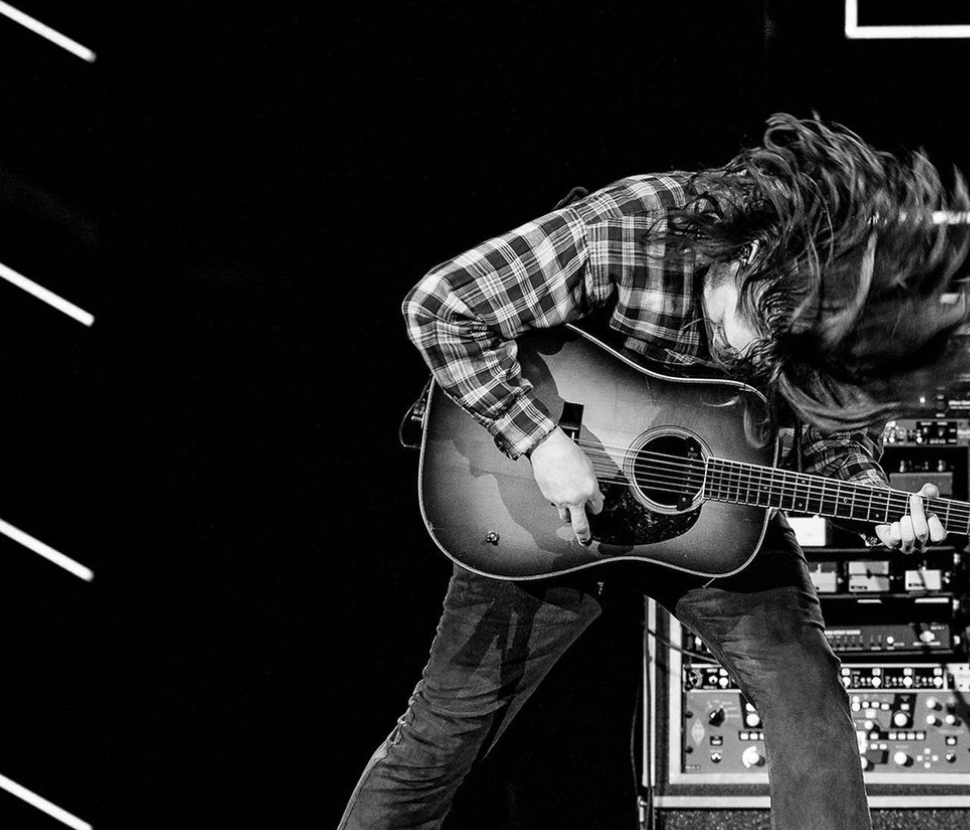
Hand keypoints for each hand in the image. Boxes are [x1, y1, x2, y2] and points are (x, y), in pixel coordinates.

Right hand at [529, 427, 602, 544]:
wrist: (548, 448)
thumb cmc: (569, 454)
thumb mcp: (588, 468)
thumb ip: (592, 486)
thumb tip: (595, 497)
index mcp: (589, 490)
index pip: (597, 509)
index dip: (596, 508)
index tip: (595, 508)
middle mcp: (576, 498)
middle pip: (581, 526)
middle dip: (584, 536)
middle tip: (586, 540)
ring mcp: (561, 500)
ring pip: (566, 517)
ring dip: (570, 516)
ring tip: (571, 512)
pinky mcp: (549, 497)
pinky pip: (556, 504)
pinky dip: (559, 500)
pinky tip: (559, 488)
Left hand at [873, 483, 945, 552]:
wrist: (890, 512)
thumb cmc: (911, 508)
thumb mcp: (922, 498)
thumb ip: (929, 493)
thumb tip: (931, 490)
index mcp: (933, 537)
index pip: (938, 536)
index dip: (934, 522)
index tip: (930, 512)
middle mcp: (922, 545)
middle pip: (921, 532)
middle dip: (917, 512)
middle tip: (914, 498)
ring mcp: (907, 547)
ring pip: (908, 537)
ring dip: (905, 521)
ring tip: (904, 515)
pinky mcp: (893, 544)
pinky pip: (895, 537)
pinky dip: (894, 526)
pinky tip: (895, 523)